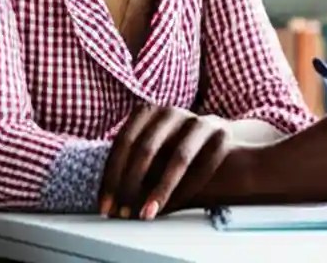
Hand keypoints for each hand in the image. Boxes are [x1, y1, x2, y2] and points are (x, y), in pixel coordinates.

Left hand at [99, 105, 235, 219]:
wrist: (217, 140)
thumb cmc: (172, 151)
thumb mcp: (149, 152)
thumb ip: (130, 169)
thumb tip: (108, 203)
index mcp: (147, 111)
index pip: (123, 142)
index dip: (112, 176)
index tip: (105, 206)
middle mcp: (171, 112)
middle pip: (147, 148)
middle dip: (131, 185)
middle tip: (123, 213)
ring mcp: (198, 120)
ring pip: (179, 157)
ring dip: (161, 190)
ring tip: (148, 213)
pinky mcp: (221, 133)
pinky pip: (205, 165)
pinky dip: (188, 189)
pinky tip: (175, 206)